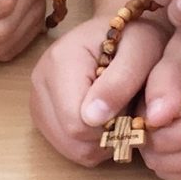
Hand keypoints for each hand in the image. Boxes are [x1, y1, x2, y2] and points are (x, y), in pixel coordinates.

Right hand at [29, 16, 168, 166]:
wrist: (123, 31)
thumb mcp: (142, 50)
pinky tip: (105, 120)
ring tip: (117, 113)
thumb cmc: (136, 38)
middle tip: (127, 110)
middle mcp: (40, 81)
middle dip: (108, 135)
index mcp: (61, 61)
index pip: (77, 123)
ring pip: (70, 148)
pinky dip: (91, 143)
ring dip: (101, 141)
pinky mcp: (42, 113)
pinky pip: (68, 147)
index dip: (113, 126)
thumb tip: (93, 118)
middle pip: (71, 139)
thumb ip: (122, 81)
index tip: (132, 107)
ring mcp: (37, 99)